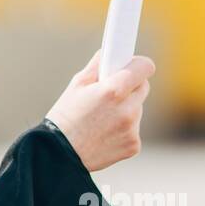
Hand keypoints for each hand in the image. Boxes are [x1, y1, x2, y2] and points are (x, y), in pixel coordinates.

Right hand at [46, 50, 153, 171]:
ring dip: (126, 108)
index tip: (133, 65)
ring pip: (137, 109)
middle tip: (111, 92)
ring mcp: (132, 129)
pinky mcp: (133, 145)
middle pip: (143, 87)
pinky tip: (104, 133)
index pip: (144, 67)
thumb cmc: (65, 117)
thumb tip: (110, 51)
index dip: (138, 64)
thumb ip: (98, 65)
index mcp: (113, 90)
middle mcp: (127, 110)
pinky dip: (123, 128)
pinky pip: (134, 128)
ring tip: (101, 118)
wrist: (59, 154)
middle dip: (130, 86)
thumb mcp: (77, 85)